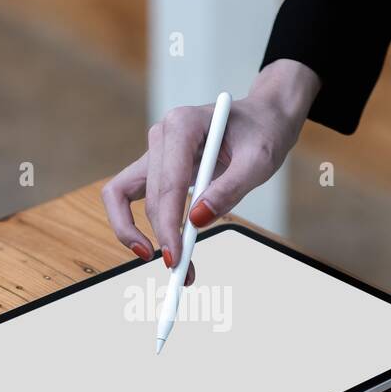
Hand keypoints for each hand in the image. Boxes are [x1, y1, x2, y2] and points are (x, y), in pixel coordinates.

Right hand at [101, 59, 319, 283]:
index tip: (176, 256)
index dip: (168, 224)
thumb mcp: (259, 161)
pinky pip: (127, 196)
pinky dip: (133, 222)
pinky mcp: (155, 165)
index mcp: (184, 124)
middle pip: (150, 195)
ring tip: (173, 264)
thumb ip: (230, 189)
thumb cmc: (263, 133)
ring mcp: (155, 150)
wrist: (263, 119)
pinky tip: (153, 244)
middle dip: (163, 236)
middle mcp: (162, 134)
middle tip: (182, 271)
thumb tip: (196, 221)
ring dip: (142, 233)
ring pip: (128, 198)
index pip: (167, 182)